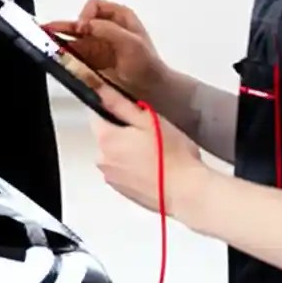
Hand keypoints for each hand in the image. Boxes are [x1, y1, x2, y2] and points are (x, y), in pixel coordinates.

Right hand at [44, 0, 166, 97]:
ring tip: (43, 39)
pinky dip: (63, 53)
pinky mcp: (91, 60)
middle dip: (64, 25)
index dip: (85, 15)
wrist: (151, 90)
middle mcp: (105, 28)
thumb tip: (84, 24)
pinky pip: (73, 54)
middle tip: (48, 29)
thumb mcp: (131, 43)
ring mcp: (97, 44)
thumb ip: (108, 30)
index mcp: (118, 17)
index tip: (82, 28)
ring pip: (72, 37)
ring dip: (59, 38)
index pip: (94, 7)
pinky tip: (52, 53)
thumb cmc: (147, 64)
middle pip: (79, 21)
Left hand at [91, 84, 209, 216]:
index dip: (112, 109)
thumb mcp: (148, 120)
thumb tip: (99, 90)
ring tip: (154, 153)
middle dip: (122, 132)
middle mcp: (101, 159)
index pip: (95, 114)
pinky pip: (122, 172)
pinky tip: (153, 168)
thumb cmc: (172, 154)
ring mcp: (111, 178)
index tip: (130, 112)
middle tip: (149, 133)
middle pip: (105, 136)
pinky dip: (133, 168)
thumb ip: (120, 104)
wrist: (186, 193)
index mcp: (105, 138)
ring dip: (127, 151)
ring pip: (114, 155)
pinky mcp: (122, 192)